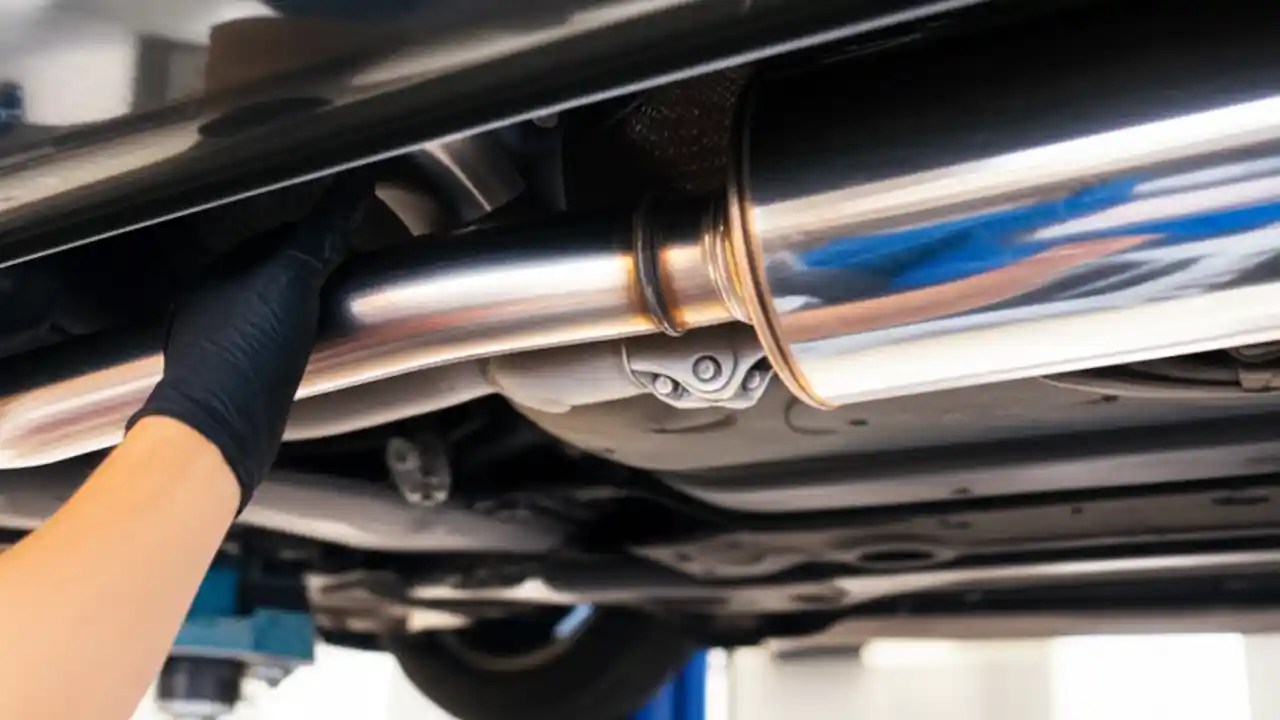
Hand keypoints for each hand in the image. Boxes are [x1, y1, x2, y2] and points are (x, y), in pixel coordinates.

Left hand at [130, 173, 372, 510]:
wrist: (221, 430)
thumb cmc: (245, 354)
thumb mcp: (295, 278)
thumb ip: (324, 231)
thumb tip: (353, 184)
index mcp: (221, 271)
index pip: (279, 235)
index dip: (319, 232)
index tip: (352, 234)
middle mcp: (215, 305)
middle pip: (277, 273)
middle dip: (315, 270)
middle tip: (355, 273)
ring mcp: (223, 345)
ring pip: (275, 312)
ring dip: (307, 309)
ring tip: (340, 311)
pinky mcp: (238, 382)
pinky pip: (274, 347)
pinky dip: (298, 343)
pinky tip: (316, 351)